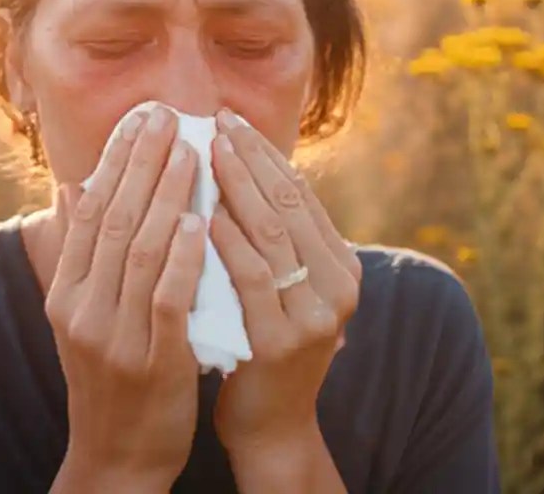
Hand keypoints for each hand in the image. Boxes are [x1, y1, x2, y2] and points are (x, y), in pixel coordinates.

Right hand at [45, 107, 203, 490]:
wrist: (117, 456)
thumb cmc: (110, 378)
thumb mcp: (82, 315)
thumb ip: (80, 254)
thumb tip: (72, 188)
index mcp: (65, 294)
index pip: (90, 212)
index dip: (115, 161)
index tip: (140, 119)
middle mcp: (82, 310)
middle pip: (113, 220)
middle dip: (142, 163)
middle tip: (168, 115)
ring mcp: (115, 337)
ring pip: (140, 251)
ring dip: (166, 195)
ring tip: (190, 151)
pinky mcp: (152, 361)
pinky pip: (167, 298)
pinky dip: (181, 256)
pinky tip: (198, 220)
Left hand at [208, 108, 361, 456]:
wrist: (270, 424)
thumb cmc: (264, 346)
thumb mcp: (282, 287)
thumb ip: (273, 239)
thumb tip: (242, 169)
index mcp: (340, 266)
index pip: (300, 194)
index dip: (265, 153)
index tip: (230, 119)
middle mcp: (339, 285)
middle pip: (289, 205)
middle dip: (251, 157)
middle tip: (217, 119)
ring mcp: (317, 314)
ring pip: (273, 234)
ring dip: (237, 186)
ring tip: (207, 149)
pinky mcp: (286, 340)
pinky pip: (253, 277)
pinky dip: (228, 240)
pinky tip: (202, 213)